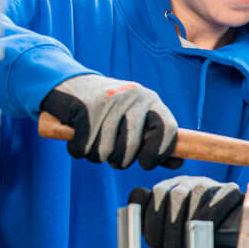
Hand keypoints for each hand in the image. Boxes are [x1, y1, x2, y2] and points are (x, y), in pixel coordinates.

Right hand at [40, 74, 180, 169]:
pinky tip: (77, 138)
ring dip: (96, 155)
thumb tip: (178, 162)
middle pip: (132, 148)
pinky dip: (78, 150)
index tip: (146, 163)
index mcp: (150, 100)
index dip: (159, 153)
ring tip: (94, 142)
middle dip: (120, 161)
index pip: (168, 129)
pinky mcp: (85, 107)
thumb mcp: (135, 120)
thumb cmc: (108, 111)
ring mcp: (109, 101)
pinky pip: (83, 147)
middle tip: (112, 156)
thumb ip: (155, 142)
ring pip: (105, 151)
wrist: (70, 84)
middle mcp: (133, 97)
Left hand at [129, 176, 243, 247]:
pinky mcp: (230, 190)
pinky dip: (211, 216)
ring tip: (189, 246)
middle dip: (168, 225)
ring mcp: (206, 184)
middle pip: (168, 193)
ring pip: (192, 194)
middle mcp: (183, 184)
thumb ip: (151, 229)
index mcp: (163, 194)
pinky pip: (217, 198)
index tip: (155, 244)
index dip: (150, 220)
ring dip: (189, 223)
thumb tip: (134, 200)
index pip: (147, 195)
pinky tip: (209, 231)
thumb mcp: (168, 244)